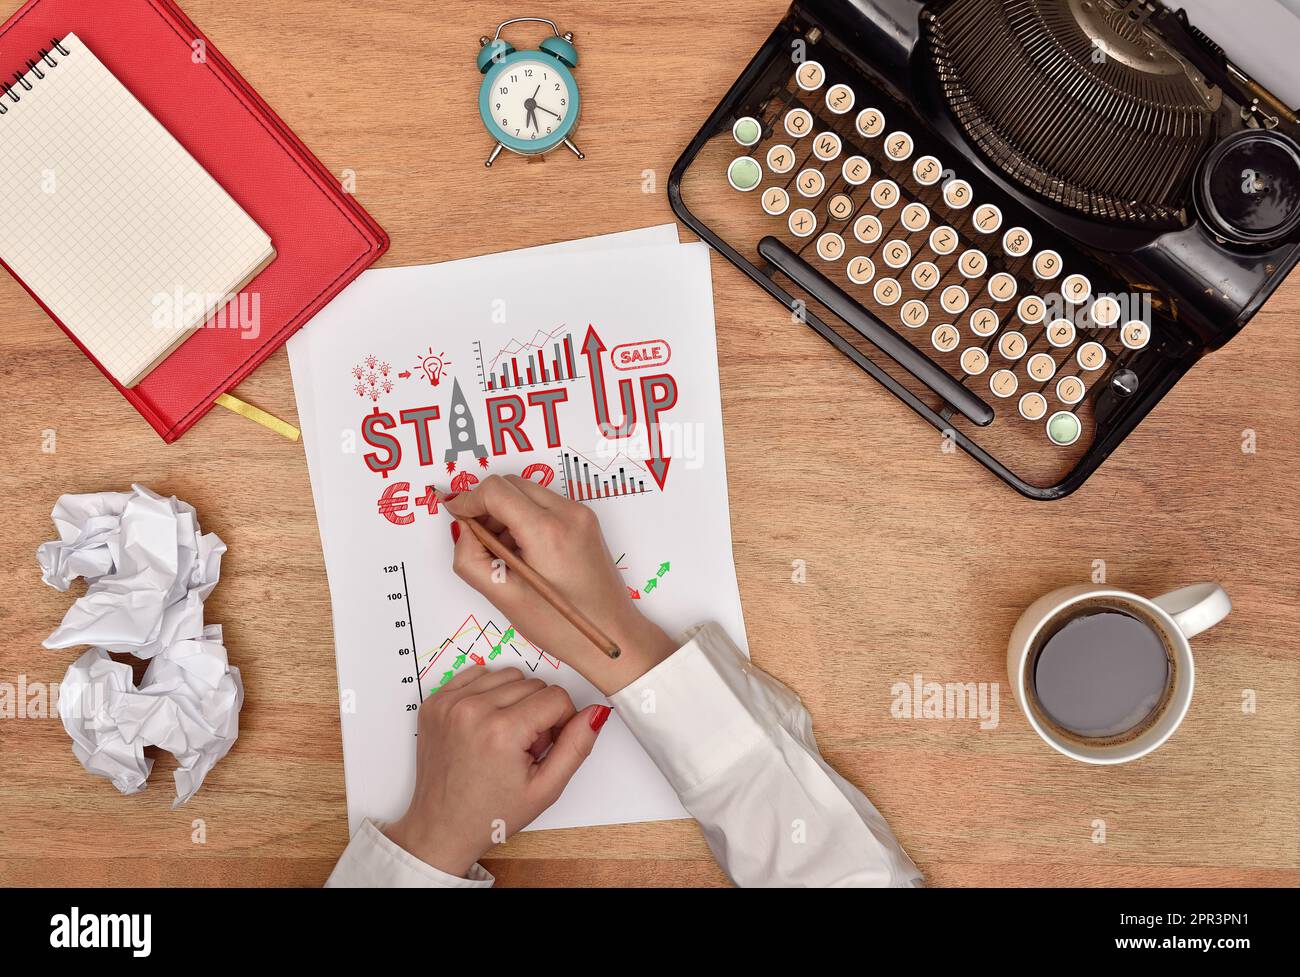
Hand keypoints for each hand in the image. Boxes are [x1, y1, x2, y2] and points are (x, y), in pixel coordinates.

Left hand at [385, 664, 609, 876]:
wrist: (441, 828)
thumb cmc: (491, 814)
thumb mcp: (546, 788)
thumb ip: (576, 746)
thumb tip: (596, 712)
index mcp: (501, 732)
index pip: (556, 697)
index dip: (561, 721)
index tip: (546, 746)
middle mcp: (472, 710)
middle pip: (533, 684)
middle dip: (537, 713)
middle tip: (523, 748)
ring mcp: (449, 704)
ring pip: (508, 676)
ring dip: (514, 700)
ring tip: (504, 736)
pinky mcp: (435, 702)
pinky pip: (477, 675)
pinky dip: (488, 693)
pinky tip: (485, 723)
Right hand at [443, 475, 676, 693]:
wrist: (614, 636)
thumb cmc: (564, 627)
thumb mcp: (504, 597)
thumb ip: (471, 559)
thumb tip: (462, 529)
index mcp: (548, 532)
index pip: (495, 490)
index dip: (468, 500)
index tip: (455, 515)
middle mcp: (569, 514)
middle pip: (510, 485)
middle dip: (485, 506)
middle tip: (476, 541)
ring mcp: (581, 515)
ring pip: (526, 492)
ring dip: (504, 512)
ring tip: (501, 553)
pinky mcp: (585, 521)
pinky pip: (543, 504)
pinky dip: (524, 517)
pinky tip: (521, 551)